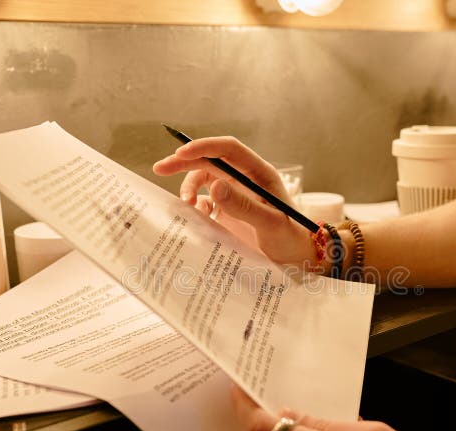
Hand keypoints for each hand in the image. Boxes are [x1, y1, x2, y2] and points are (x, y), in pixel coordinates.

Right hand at [153, 136, 314, 265]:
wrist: (295, 258)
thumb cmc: (290, 237)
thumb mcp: (270, 222)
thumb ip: (243, 205)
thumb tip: (214, 186)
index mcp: (258, 173)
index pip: (228, 149)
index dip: (204, 147)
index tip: (181, 154)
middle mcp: (245, 179)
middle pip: (210, 161)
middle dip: (185, 161)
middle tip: (160, 168)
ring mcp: (235, 195)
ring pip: (204, 180)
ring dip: (190, 187)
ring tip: (186, 204)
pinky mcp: (228, 211)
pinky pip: (205, 201)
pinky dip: (196, 206)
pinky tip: (198, 216)